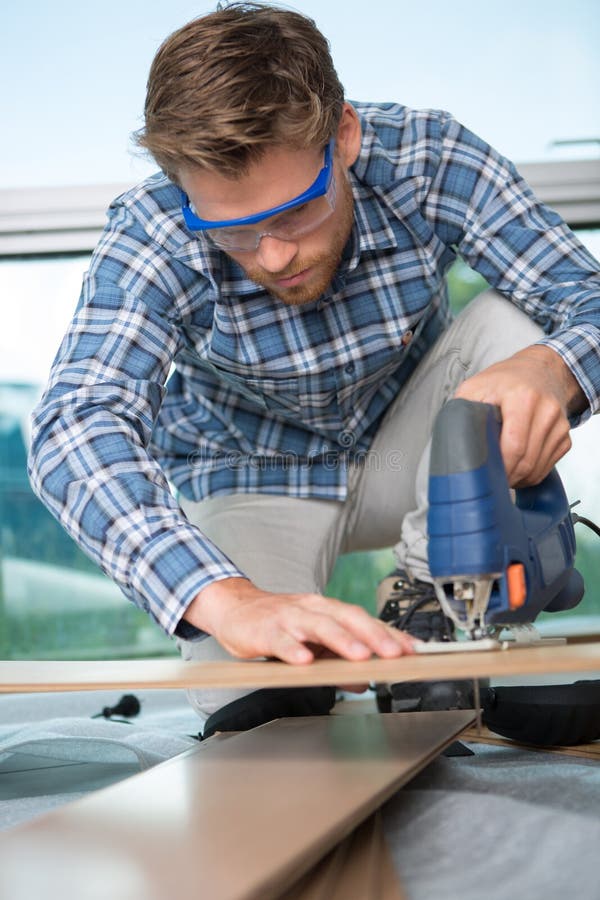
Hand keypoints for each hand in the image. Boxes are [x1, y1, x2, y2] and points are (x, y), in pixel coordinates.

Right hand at [184, 577, 416, 664]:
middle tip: (394, 654)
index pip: (365, 620)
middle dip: (374, 636)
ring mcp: (289, 618)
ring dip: (342, 641)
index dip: (389, 634)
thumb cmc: (277, 625)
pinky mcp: (265, 629)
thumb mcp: (311, 643)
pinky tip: (305, 661)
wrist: (235, 608)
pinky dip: (294, 649)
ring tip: (361, 657)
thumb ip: (338, 660)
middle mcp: (312, 609)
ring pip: (319, 626)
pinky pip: (281, 640)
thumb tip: (363, 681)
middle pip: (348, 619)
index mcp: (327, 610)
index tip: (413, 650)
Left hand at [454, 344, 585, 485]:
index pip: (514, 445)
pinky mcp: (565, 435)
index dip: (500, 467)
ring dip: (518, 478)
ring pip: (538, 468)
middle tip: (491, 480)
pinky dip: (532, 474)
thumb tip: (452, 440)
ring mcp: (559, 423)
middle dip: (507, 476)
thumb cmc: (504, 381)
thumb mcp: (476, 386)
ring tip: (502, 475)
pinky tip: (518, 467)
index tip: (486, 474)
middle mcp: (545, 410)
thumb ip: (462, 411)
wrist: (539, 369)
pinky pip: (549, 465)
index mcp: (521, 397)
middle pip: (527, 461)